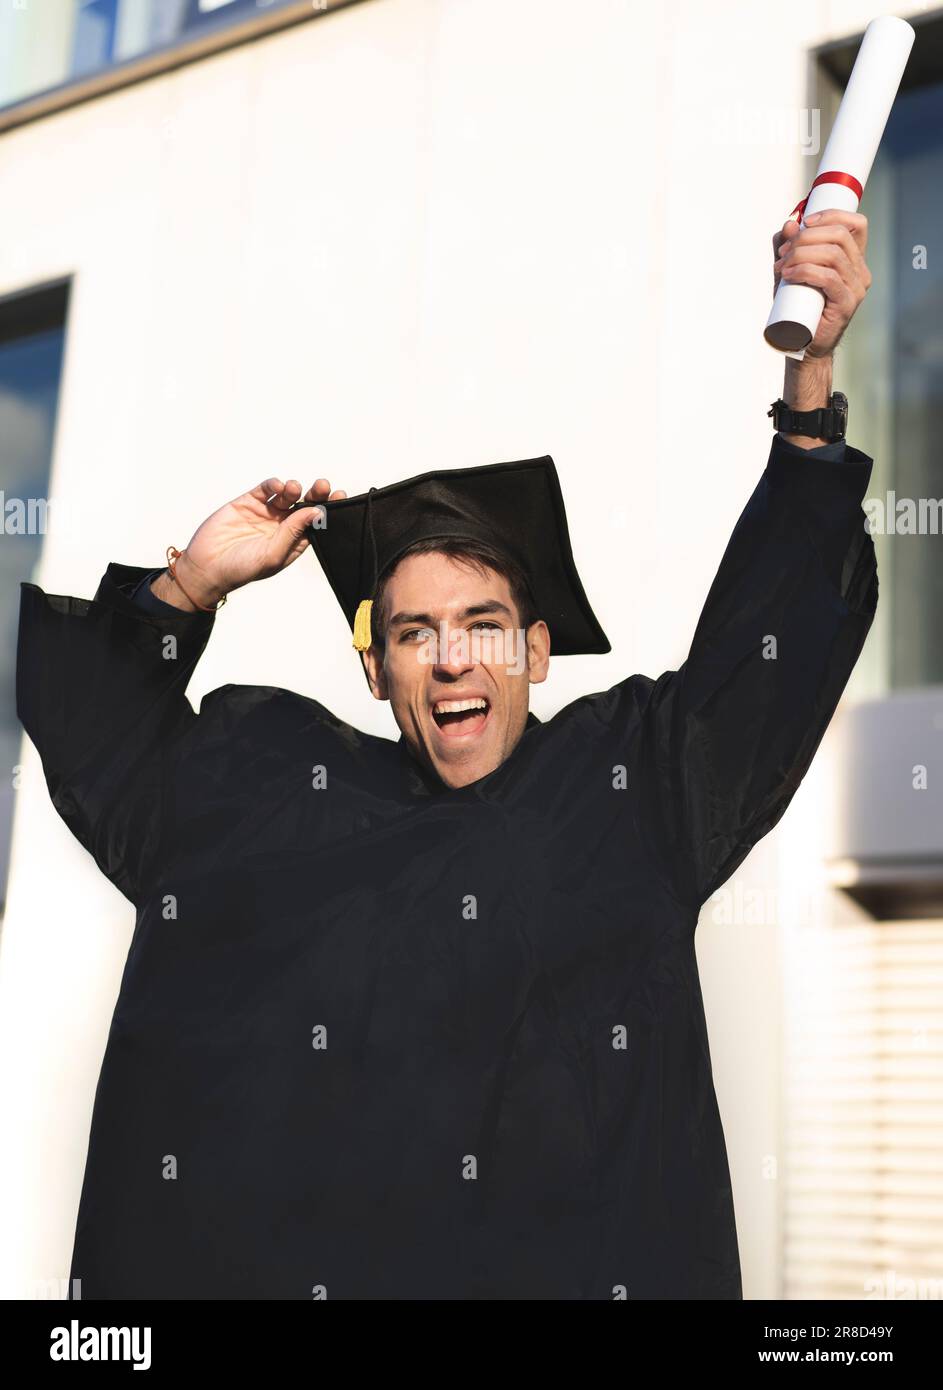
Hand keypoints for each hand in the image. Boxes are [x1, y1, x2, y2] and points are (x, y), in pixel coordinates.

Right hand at [158, 478, 346, 609]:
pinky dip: (273, 484)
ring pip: (287, 495)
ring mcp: (265, 513)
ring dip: (294, 488)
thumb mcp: (272, 555)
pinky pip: (264, 489)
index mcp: (293, 542)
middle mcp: (282, 526)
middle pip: (305, 505)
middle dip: (316, 494)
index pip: (316, 523)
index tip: (340, 497)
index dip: (329, 509)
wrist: (206, 567)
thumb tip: (315, 512)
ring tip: (294, 488)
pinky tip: (278, 486)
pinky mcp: (248, 502)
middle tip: (323, 486)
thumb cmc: (241, 569)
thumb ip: (293, 533)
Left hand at [772, 209, 871, 358]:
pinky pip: (829, 278)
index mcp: (853, 259)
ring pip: (833, 255)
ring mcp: (856, 288)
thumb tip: (789, 224)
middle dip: (806, 237)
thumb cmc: (798, 306)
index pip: (856, 224)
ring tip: (782, 267)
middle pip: (839, 235)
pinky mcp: (846, 304)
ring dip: (801, 254)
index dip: (832, 216)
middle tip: (783, 253)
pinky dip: (806, 271)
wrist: (802, 344)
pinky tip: (790, 275)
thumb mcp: (791, 270)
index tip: (805, 222)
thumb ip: (789, 248)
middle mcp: (860, 271)